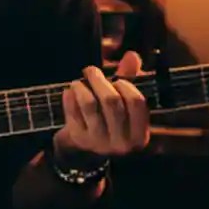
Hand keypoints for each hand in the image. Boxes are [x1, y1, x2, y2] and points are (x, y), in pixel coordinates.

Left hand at [53, 51, 150, 165]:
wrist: (83, 152)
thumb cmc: (108, 121)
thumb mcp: (122, 105)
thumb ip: (129, 79)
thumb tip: (132, 55)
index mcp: (139, 135)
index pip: (137, 102)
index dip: (126, 85)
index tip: (117, 80)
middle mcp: (122, 143)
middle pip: (112, 101)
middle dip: (100, 81)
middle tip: (91, 71)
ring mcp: (99, 143)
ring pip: (90, 105)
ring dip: (82, 87)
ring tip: (77, 82)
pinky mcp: (79, 140)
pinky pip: (72, 112)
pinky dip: (69, 98)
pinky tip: (68, 92)